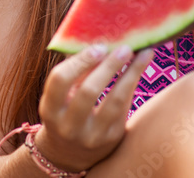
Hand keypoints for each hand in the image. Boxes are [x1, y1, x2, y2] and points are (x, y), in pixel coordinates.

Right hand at [35, 44, 153, 172]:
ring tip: (143, 53)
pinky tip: (139, 67)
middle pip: (89, 91)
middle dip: (109, 66)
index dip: (79, 62)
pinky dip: (132, 84)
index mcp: (50, 111)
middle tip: (124, 48)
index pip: (60, 81)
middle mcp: (69, 126)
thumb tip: (97, 39)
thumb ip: (73, 74)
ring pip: (114, 101)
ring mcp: (92, 136)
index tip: (98, 47)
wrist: (68, 154)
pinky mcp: (111, 139)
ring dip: (131, 73)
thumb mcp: (59, 98)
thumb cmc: (65, 112)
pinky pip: (125, 107)